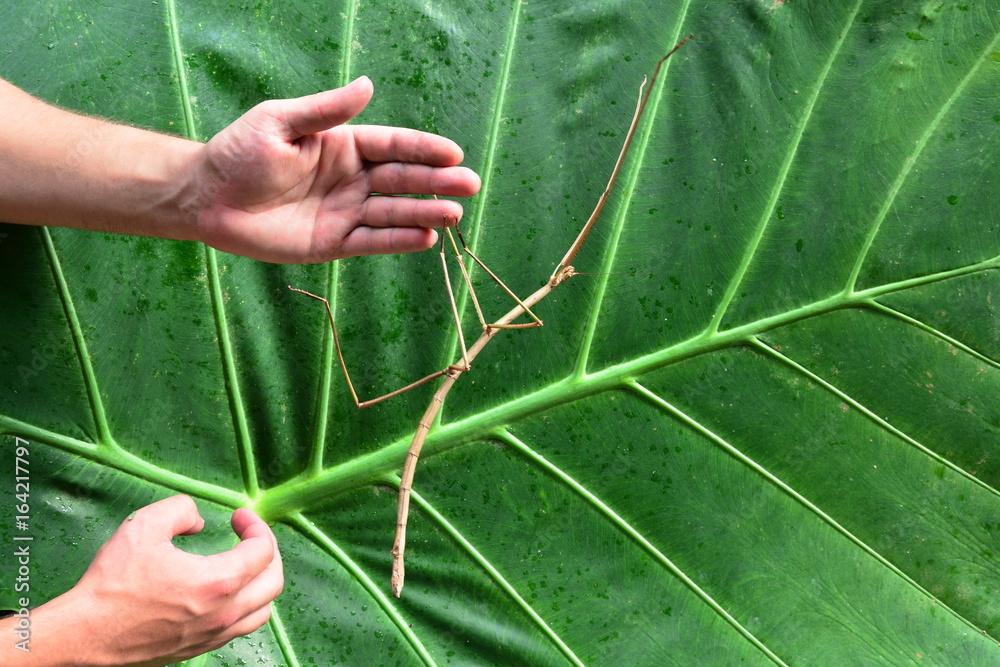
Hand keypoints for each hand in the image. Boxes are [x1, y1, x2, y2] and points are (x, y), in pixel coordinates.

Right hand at [2, 495, 283, 665]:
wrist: (85, 633)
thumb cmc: (113, 582)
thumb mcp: (144, 525)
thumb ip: (181, 509)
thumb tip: (199, 521)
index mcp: (217, 582)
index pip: (263, 551)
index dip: (257, 526)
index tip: (238, 516)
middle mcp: (223, 613)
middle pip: (273, 582)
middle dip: (268, 552)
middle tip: (248, 536)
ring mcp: (213, 635)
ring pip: (262, 610)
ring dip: (261, 582)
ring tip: (244, 563)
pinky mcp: (199, 649)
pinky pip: (240, 628)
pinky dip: (245, 606)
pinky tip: (225, 592)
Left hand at [186, 76, 481, 262]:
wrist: (207, 199)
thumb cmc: (239, 153)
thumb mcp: (280, 122)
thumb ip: (325, 111)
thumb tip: (368, 85)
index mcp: (344, 146)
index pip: (393, 146)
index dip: (423, 149)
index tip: (453, 152)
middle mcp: (352, 179)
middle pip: (402, 180)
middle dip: (435, 183)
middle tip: (468, 185)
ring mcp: (345, 212)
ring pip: (392, 212)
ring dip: (424, 214)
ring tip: (452, 215)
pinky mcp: (334, 243)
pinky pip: (371, 241)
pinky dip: (397, 240)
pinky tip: (425, 238)